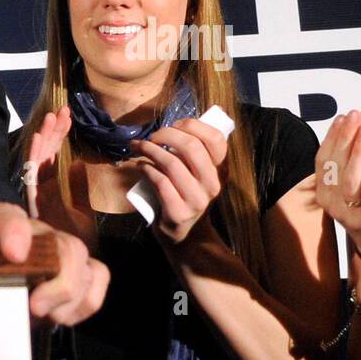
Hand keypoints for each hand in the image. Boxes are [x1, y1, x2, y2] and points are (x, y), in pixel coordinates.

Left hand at [0, 201, 109, 325]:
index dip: (15, 233)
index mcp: (1, 221)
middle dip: (58, 280)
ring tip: (45, 317)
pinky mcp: (81, 267)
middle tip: (36, 307)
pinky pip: (99, 276)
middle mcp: (38, 230)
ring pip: (84, 264)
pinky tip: (62, 317)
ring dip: (69, 298)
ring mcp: (62, 247)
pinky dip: (87, 301)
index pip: (9, 216)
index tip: (14, 256)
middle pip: (64, 245)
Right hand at [23, 106, 96, 245]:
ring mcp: (36, 197)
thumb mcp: (84, 211)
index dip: (59, 136)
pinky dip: (34, 157)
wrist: (70, 269)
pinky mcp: (34, 204)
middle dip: (53, 132)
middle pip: (45, 156)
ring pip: (37, 162)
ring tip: (53, 117)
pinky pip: (32, 177)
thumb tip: (81, 164)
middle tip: (63, 110)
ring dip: (44, 138)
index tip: (68, 117)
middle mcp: (41, 192)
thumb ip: (79, 189)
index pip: (54, 157)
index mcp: (52, 191)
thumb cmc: (75, 244)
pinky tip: (38, 138)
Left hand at [132, 117, 227, 243]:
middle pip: (191, 147)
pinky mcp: (178, 211)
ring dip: (150, 150)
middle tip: (152, 136)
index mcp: (221, 170)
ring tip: (139, 147)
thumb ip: (195, 154)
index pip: (216, 138)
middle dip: (167, 134)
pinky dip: (147, 169)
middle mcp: (213, 184)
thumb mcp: (198, 175)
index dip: (193, 125)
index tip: (174, 124)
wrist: (185, 235)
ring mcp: (197, 199)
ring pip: (172, 163)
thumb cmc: (187, 196)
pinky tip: (140, 165)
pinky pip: (160, 182)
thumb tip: (177, 124)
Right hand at [315, 109, 360, 262]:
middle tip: (355, 116)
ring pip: (350, 179)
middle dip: (344, 138)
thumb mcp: (349, 194)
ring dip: (358, 151)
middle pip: (334, 166)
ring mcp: (350, 215)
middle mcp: (332, 205)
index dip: (330, 138)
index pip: (322, 162)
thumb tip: (352, 135)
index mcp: (324, 195)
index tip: (341, 118)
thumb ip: (347, 171)